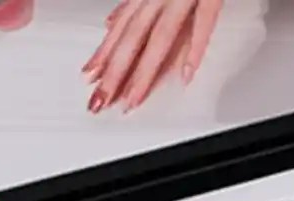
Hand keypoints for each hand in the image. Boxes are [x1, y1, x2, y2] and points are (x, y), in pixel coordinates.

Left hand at [83, 0, 223, 112]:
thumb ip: (134, 5)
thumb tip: (111, 23)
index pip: (122, 28)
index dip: (104, 54)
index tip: (90, 77)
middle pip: (134, 36)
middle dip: (116, 71)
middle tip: (103, 98)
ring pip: (160, 34)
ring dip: (146, 69)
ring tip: (134, 97)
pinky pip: (203, 23)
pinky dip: (194, 49)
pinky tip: (186, 74)